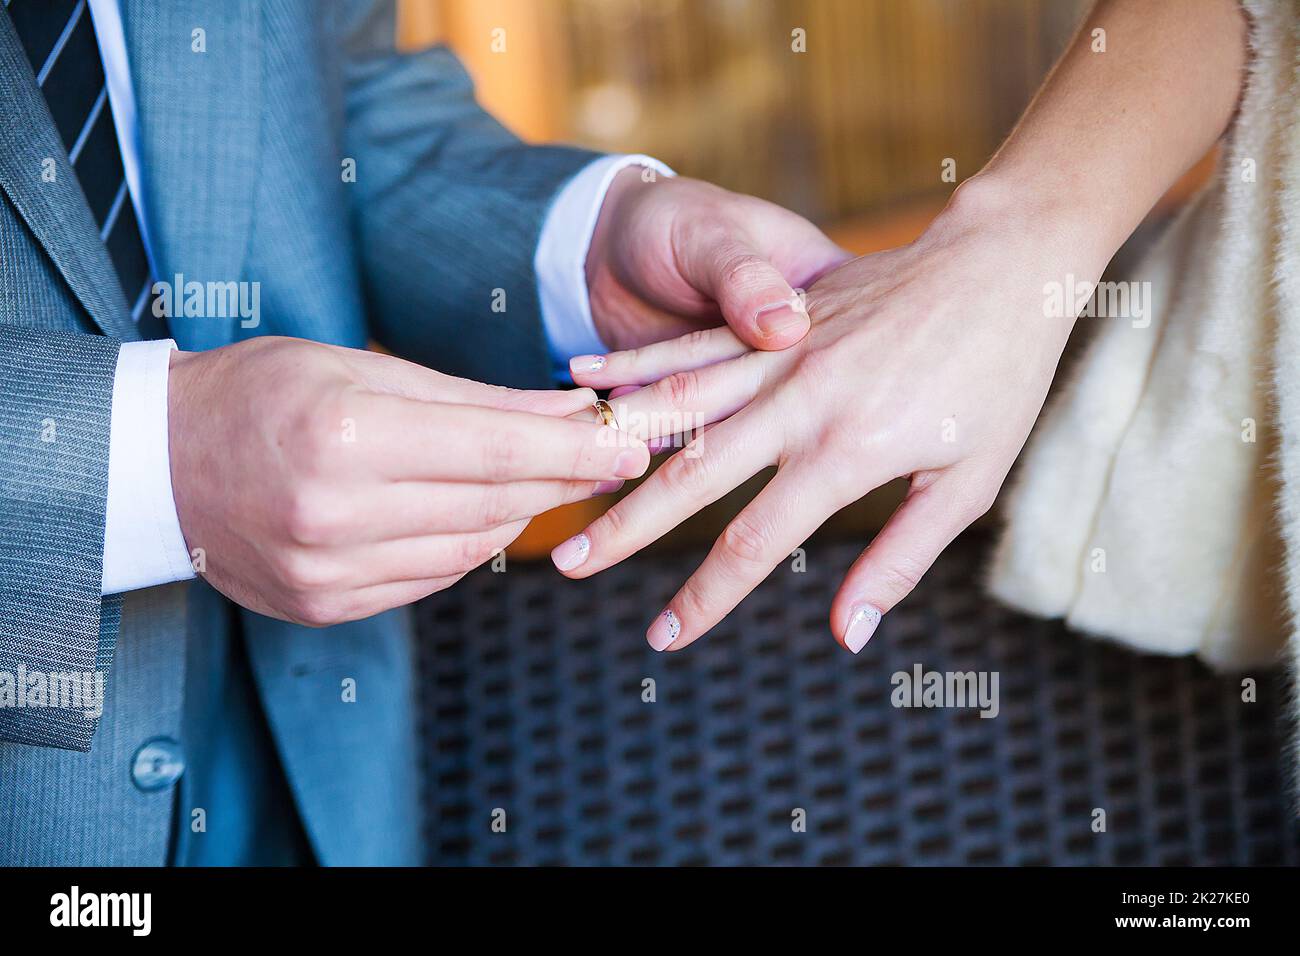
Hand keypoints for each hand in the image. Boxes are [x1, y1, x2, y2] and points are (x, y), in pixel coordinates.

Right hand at [168, 337, 647, 626]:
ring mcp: (327, 573)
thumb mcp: (360, 367)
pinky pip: (429, 579)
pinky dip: (468, 545)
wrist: (158, 465)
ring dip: (520, 512)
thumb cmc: (260, 393)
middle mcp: (335, 514)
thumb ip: (471, 398)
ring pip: (470, 548)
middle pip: (492, 504)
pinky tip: (483, 512)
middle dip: (562, 479)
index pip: (495, 450)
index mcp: (344, 435)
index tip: (632, 444)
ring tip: (548, 477)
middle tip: (608, 457)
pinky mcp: (325, 608)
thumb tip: (569, 411)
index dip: (575, 449)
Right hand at [558, 181, 1095, 652]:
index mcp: (847, 451)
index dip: (705, 598)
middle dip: (625, 528)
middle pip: (692, 476)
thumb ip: (899, 560)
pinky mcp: (772, 319)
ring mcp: (779, 355)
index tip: (664, 637)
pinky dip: (634, 362)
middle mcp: (800, 403)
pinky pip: (690, 343)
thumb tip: (847, 635)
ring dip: (614, 448)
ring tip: (559, 477)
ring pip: (676, 406)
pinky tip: (581, 375)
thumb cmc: (997, 382)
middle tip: (568, 564)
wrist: (1004, 265)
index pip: (755, 542)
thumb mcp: (966, 484)